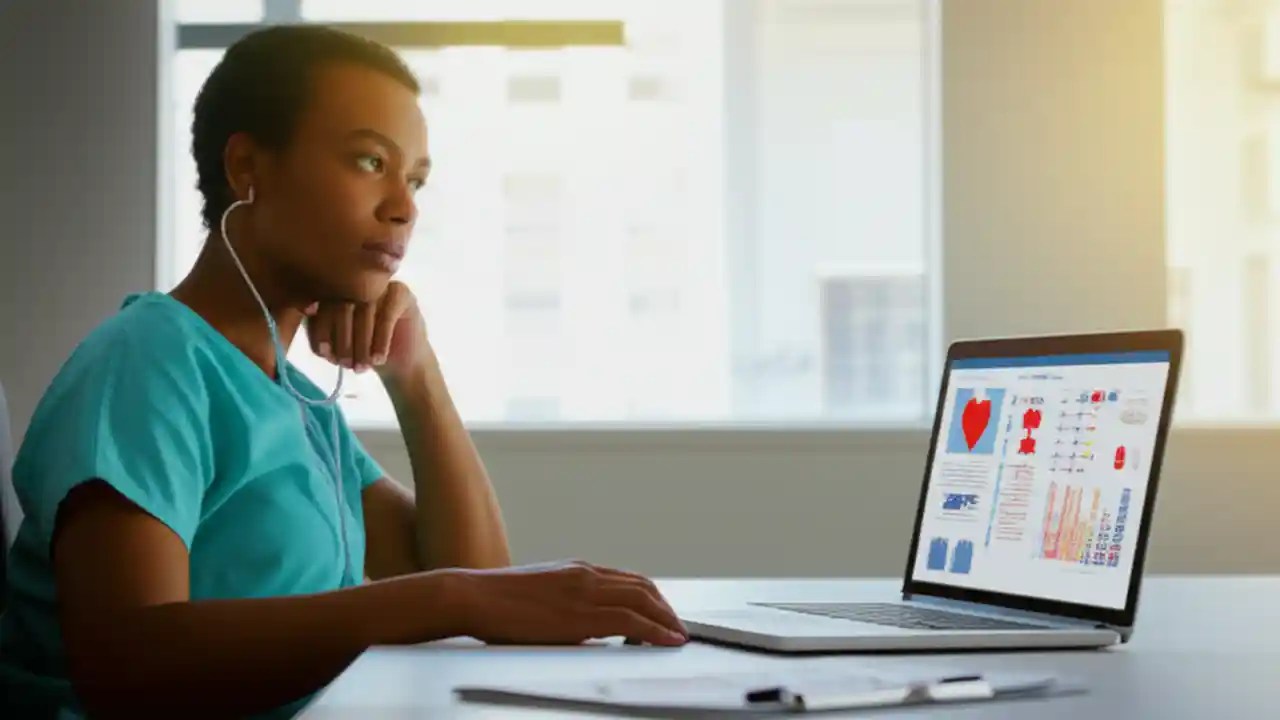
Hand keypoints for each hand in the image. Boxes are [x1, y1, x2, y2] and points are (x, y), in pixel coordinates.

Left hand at [305, 281, 430, 380]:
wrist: (401, 364)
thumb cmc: (363, 353)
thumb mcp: (336, 346)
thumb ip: (321, 334)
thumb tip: (314, 331)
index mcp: (333, 290)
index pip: (320, 304)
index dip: (320, 329)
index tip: (324, 354)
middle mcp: (355, 281)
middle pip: (341, 303)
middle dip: (341, 338)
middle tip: (345, 364)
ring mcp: (379, 284)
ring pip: (364, 308)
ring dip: (361, 342)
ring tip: (361, 367)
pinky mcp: (401, 293)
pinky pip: (387, 313)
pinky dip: (380, 340)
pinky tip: (378, 360)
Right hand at [445, 560, 688, 646]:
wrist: (471, 597)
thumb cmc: (494, 602)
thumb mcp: (538, 595)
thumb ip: (564, 604)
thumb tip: (580, 627)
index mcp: (576, 569)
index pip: (627, 579)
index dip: (651, 597)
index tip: (662, 613)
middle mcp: (586, 575)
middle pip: (643, 586)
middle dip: (666, 608)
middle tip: (677, 627)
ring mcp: (585, 591)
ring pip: (643, 600)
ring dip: (667, 619)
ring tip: (679, 636)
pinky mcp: (580, 614)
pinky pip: (631, 620)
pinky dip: (656, 630)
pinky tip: (667, 641)